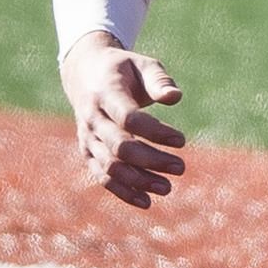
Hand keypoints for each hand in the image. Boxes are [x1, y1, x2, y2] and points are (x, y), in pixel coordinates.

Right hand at [59, 30, 186, 208]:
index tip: (182, 140)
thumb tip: (175, 98)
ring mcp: (87, 138)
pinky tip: (147, 202)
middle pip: (120, 147)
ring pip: (110, 166)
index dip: (155, 132)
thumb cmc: (123, 69)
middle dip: (151, 160)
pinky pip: (102, 176)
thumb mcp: (142, 65)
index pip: (129, 119)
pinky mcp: (87, 152)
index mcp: (106, 93)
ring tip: (168, 187)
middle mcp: (92, 119)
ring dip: (139, 180)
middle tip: (181, 168)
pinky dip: (122, 191)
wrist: (84, 73)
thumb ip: (159, 80)